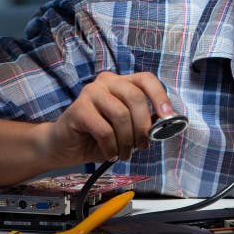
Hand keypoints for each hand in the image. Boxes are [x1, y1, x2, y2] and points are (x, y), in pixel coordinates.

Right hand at [42, 71, 174, 165]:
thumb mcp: (128, 130)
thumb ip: (144, 122)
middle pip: (136, 98)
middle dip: (143, 127)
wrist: (64, 146)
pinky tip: (109, 153)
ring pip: (121, 115)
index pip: (146, 79)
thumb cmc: (98, 137)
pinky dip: (111, 147)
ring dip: (126, 141)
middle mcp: (107, 81)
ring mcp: (91, 92)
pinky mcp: (79, 108)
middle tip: (141, 146)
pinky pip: (104, 130)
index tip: (169, 117)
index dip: (160, 96)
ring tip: (123, 153)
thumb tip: (164, 122)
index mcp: (121, 82)